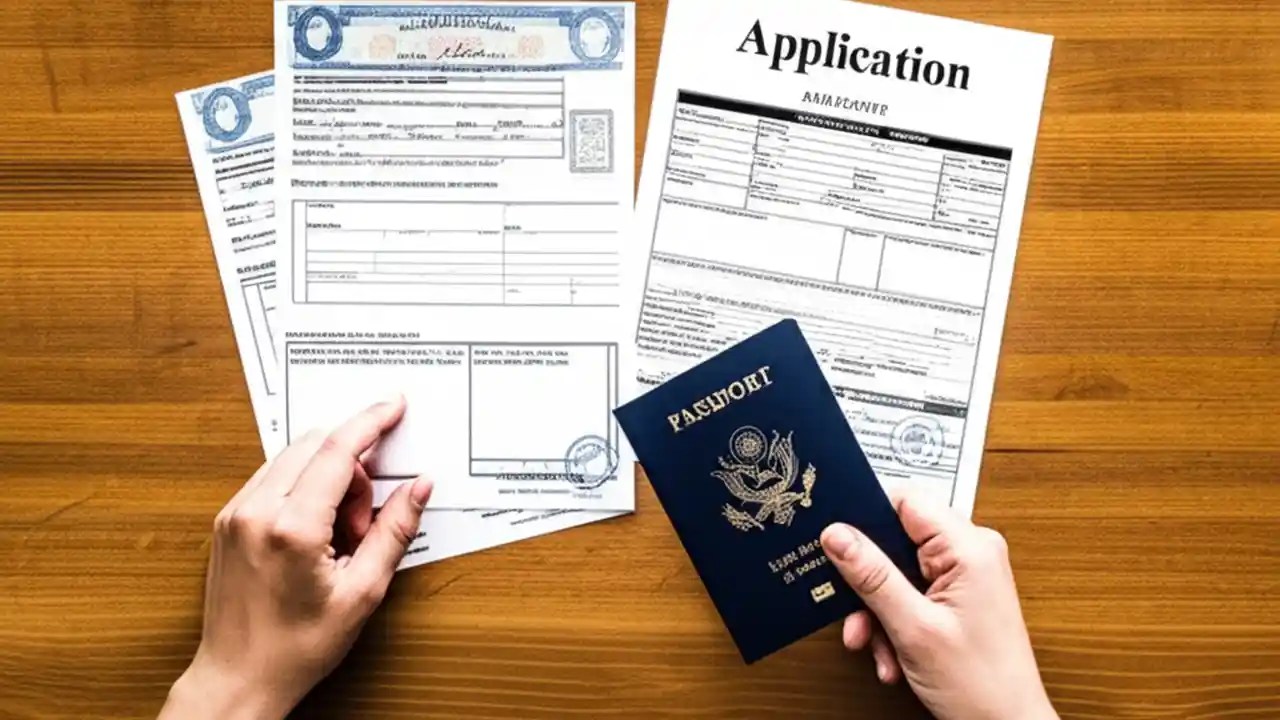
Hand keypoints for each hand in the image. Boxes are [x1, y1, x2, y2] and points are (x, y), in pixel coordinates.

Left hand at [160, 397, 431, 719]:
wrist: (238, 678)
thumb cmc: (296, 647)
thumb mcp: (362, 592)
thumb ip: (393, 531)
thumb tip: (418, 489)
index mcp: (292, 529)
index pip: (338, 451)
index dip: (371, 422)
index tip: (393, 407)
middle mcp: (255, 512)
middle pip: (316, 447)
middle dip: (353, 469)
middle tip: (362, 523)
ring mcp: (235, 513)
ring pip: (293, 458)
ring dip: (327, 478)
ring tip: (337, 535)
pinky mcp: (226, 519)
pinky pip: (273, 477)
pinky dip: (303, 489)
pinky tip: (315, 532)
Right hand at [820, 494, 1055, 719]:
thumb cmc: (983, 685)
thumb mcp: (912, 627)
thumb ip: (872, 575)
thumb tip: (838, 534)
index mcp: (969, 547)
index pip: (905, 500)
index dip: (865, 516)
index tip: (835, 542)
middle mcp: (971, 553)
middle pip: (895, 539)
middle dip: (868, 582)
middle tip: (852, 611)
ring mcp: (965, 575)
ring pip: (897, 571)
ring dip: (877, 610)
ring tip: (873, 644)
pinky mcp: (957, 596)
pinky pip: (910, 593)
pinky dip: (892, 622)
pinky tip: (891, 654)